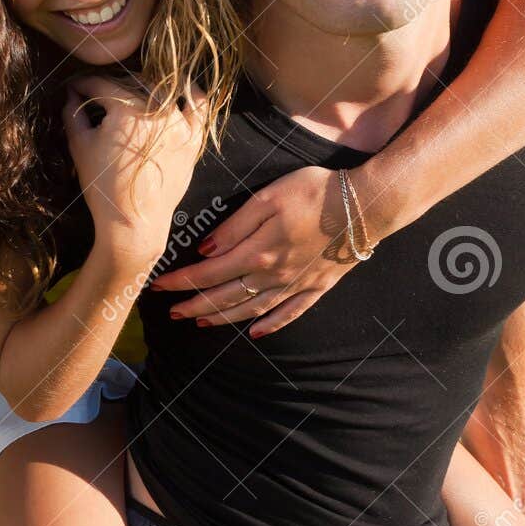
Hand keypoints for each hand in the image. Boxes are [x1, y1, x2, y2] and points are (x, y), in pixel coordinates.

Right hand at [63, 75, 207, 259]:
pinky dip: (190, 92)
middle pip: (131, 83)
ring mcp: (180, 124)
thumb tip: (70, 95)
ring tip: (129, 95)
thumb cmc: (104, 187)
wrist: (134, 223)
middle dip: (110, 86)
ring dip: (142, 87)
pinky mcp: (193, 139)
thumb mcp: (80, 147)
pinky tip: (180, 86)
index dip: (83, 84)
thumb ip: (73, 114)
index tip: (75, 87)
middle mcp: (158, 111)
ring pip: (161, 90)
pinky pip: (199, 107)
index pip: (101, 86)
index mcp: (128, 110)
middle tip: (97, 95)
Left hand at [150, 164, 361, 337]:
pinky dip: (270, 325)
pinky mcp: (317, 287)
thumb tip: (205, 251)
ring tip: (201, 322)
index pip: (208, 273)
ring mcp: (296, 285)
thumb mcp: (267, 198)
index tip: (158, 286)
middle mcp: (274, 276)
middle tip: (171, 312)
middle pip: (225, 297)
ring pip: (252, 310)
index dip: (182, 281)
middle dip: (195, 305)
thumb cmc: (314, 192)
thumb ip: (234, 227)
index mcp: (257, 253)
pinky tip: (256, 333)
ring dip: (224, 318)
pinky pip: (289, 313)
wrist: (366, 206)